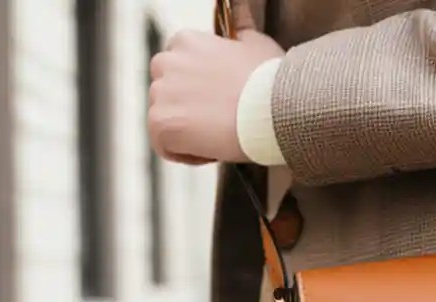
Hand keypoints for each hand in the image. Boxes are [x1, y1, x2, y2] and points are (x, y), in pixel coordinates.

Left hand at [148, 4, 282, 164]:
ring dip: (188, 132)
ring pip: (165, 120)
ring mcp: (160, 93)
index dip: (199, 89)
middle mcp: (166, 62)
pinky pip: (165, 146)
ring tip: (220, 137)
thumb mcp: (256, 43)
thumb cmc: (270, 80)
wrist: (274, 110)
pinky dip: (187, 154)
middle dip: (188, 108)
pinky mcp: (161, 123)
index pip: (178, 68)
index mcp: (185, 41)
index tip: (221, 101)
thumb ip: (241, 28)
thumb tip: (243, 11)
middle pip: (167, 93)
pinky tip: (213, 150)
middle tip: (220, 122)